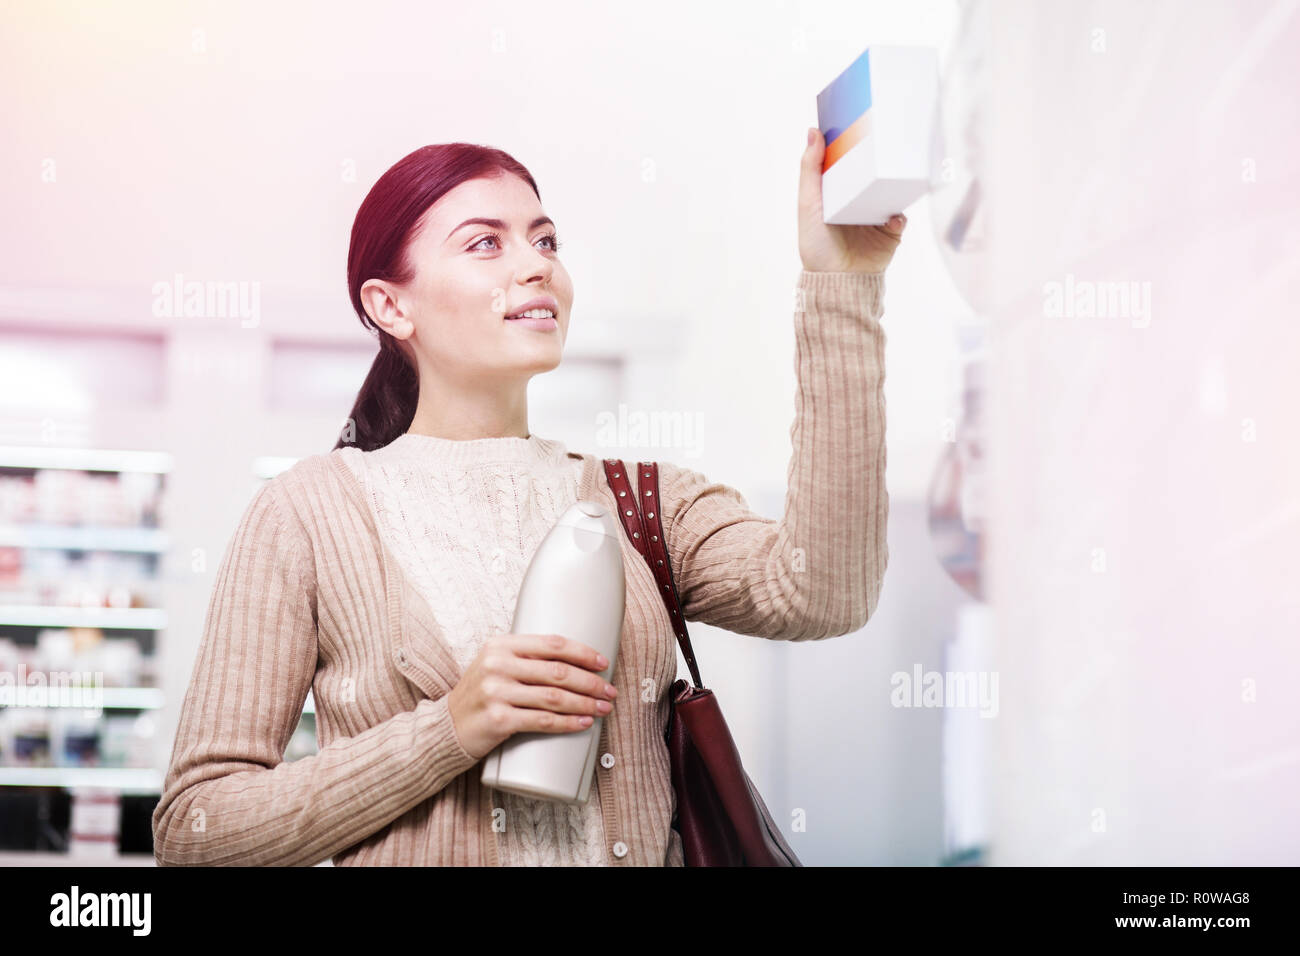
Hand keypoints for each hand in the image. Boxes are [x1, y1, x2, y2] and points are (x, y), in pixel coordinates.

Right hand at [445, 632, 617, 760]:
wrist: (447, 727)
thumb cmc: (481, 695)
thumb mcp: (496, 665)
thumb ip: (526, 658)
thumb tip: (575, 661)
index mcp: (501, 645)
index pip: (552, 643)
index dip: (583, 652)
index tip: (603, 663)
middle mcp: (497, 665)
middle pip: (557, 671)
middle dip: (590, 682)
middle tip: (609, 690)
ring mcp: (496, 692)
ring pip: (554, 697)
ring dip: (585, 703)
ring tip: (603, 707)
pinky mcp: (498, 719)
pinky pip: (542, 721)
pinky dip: (567, 722)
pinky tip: (583, 722)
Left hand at [798, 127, 906, 273]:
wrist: (836, 281)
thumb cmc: (816, 244)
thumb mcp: (809, 202)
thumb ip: (810, 169)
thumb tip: (813, 132)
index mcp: (838, 191)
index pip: (849, 162)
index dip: (855, 143)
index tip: (862, 118)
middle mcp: (859, 200)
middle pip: (874, 173)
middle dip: (881, 159)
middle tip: (889, 138)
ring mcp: (877, 215)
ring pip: (891, 191)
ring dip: (895, 182)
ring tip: (898, 170)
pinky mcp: (891, 233)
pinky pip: (901, 217)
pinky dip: (900, 214)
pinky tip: (893, 215)